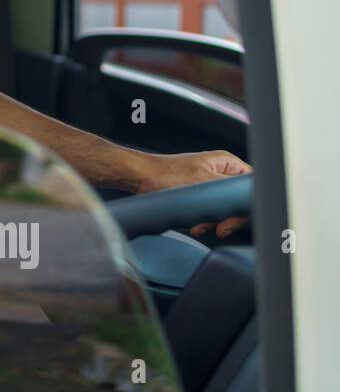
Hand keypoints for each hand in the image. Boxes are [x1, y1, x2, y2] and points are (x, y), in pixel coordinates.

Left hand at [133, 149, 251, 238]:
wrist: (140, 178)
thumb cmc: (165, 174)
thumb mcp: (203, 180)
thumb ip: (229, 187)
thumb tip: (251, 192)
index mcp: (227, 163)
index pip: (249, 187)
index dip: (245, 204)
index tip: (232, 218)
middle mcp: (220, 173)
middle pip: (237, 202)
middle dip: (226, 218)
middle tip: (218, 228)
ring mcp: (210, 185)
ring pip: (223, 210)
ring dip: (212, 221)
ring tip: (198, 225)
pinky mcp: (198, 196)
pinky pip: (209, 213)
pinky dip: (202, 221)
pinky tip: (193, 224)